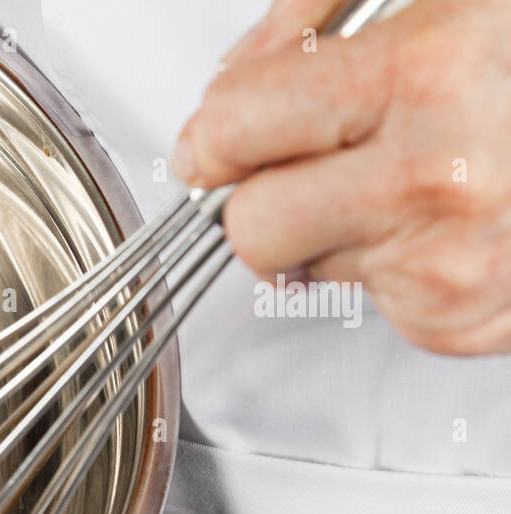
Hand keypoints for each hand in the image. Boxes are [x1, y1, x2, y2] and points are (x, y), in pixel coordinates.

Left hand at [172, 0, 510, 355]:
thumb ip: (313, 23)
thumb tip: (229, 86)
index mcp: (428, 73)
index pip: (235, 129)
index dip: (216, 134)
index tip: (219, 141)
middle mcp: (440, 178)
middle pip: (250, 225)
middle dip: (263, 196)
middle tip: (308, 165)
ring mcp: (454, 263)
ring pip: (303, 267)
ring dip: (336, 227)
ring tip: (417, 178)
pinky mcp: (460, 320)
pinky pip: (367, 298)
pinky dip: (392, 263)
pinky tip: (449, 219)